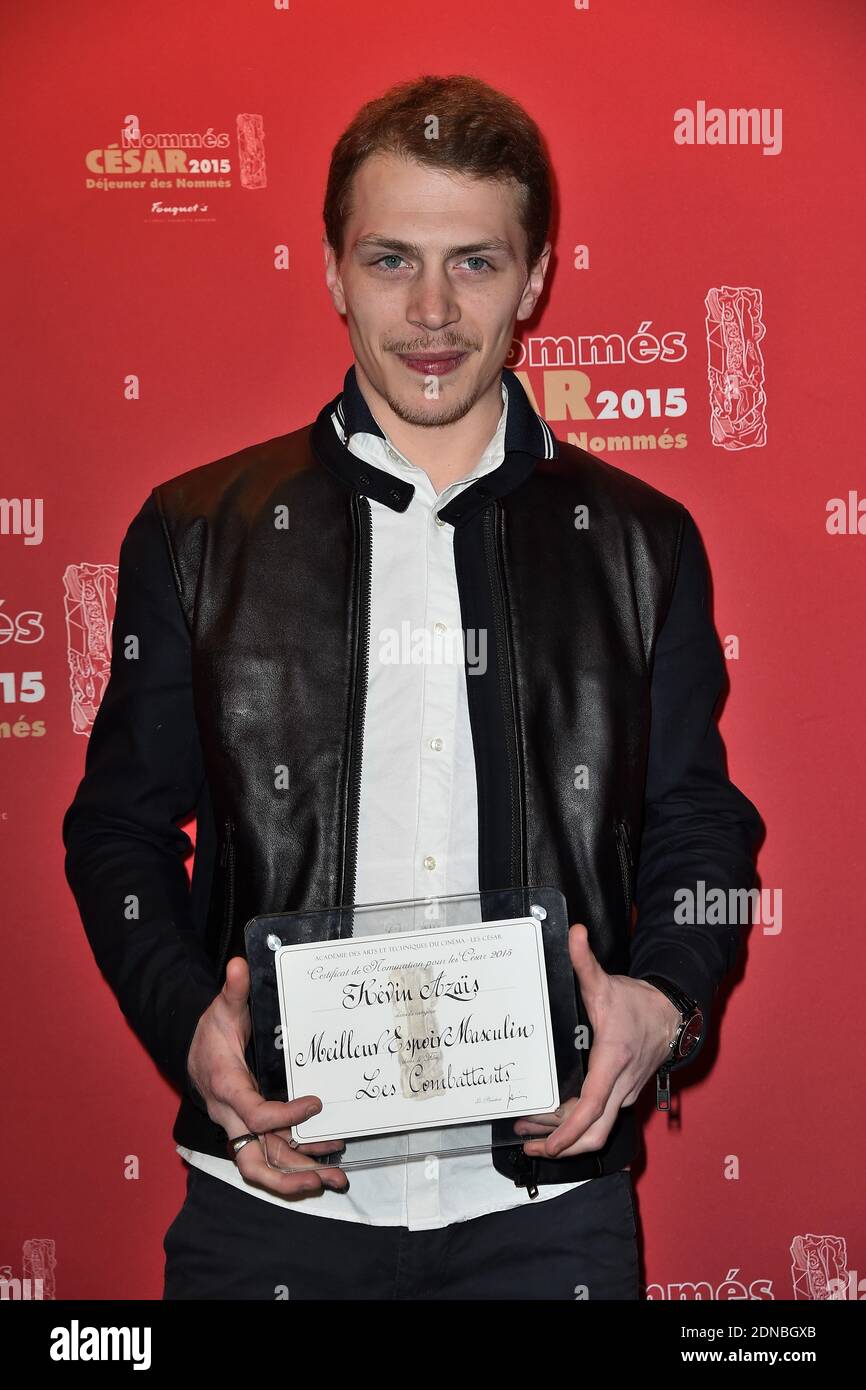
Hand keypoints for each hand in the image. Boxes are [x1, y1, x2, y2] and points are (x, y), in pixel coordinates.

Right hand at [186, 955, 348, 1197]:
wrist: (193, 1053)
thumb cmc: (210, 1033)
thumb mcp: (221, 1009)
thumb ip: (233, 991)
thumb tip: (238, 964)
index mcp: (227, 1088)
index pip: (254, 1114)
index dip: (285, 1115)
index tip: (316, 1102)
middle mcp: (232, 1116)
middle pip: (252, 1161)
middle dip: (286, 1176)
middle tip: (320, 1177)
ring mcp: (242, 1127)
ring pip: (267, 1164)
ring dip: (300, 1176)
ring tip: (336, 1179)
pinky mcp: (253, 1130)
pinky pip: (274, 1154)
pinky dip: (299, 1161)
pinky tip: (327, 1162)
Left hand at [513, 923, 681, 1158]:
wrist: (673, 1016)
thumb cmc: (638, 1003)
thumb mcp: (607, 983)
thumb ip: (585, 962)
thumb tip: (574, 933)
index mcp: (614, 1061)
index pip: (591, 1107)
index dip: (568, 1131)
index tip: (548, 1145)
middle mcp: (621, 1085)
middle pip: (594, 1133)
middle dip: (561, 1146)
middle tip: (529, 1149)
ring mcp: (624, 1093)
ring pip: (596, 1129)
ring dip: (563, 1136)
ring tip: (529, 1135)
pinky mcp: (623, 1095)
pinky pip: (600, 1118)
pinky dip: (575, 1124)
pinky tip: (550, 1118)